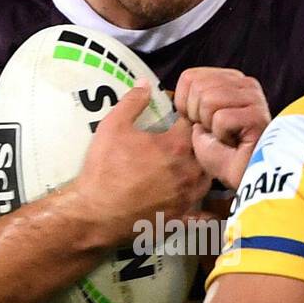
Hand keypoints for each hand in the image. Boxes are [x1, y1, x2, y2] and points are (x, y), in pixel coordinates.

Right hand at [74, 82, 211, 246]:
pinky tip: (200, 204)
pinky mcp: (181, 219)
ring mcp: (188, 197)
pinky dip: (206, 211)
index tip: (177, 117)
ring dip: (201, 170)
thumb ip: (132, 101)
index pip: (194, 123)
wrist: (95, 213)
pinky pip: (204, 216)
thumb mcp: (113, 126)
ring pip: (208, 179)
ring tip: (187, 167)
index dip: (187, 116)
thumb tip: (145, 83)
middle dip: (198, 144)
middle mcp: (190, 171)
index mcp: (177, 145)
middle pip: (206, 151)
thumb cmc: (104, 167)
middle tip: (185, 142)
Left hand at [174, 67, 270, 189]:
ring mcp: (254, 97)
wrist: (243, 179)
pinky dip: (222, 137)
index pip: (189, 77)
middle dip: (198, 116)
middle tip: (216, 133)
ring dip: (211, 127)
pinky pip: (221, 119)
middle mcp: (244, 84)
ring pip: (209, 100)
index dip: (185, 105)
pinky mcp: (258, 115)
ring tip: (227, 137)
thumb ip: (189, 102)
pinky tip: (236, 144)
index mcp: (229, 80)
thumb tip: (177, 93)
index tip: (200, 123)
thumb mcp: (197, 123)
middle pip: (198, 87)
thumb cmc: (222, 155)